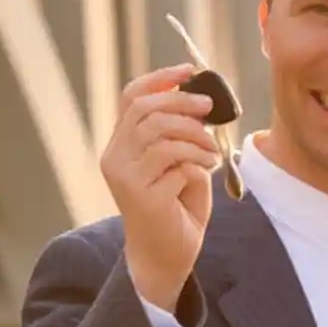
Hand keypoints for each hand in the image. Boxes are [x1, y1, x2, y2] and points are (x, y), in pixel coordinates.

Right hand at [100, 64, 219, 311]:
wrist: (167, 255)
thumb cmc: (176, 207)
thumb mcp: (178, 162)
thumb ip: (181, 134)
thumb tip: (201, 99)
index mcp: (121, 145)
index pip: (130, 98)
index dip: (160, 79)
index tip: (190, 71)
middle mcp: (115, 158)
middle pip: (145, 110)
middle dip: (183, 103)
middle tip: (211, 110)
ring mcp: (126, 177)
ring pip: (161, 133)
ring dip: (196, 137)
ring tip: (212, 152)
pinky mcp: (143, 196)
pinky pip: (176, 163)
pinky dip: (198, 162)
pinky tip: (206, 171)